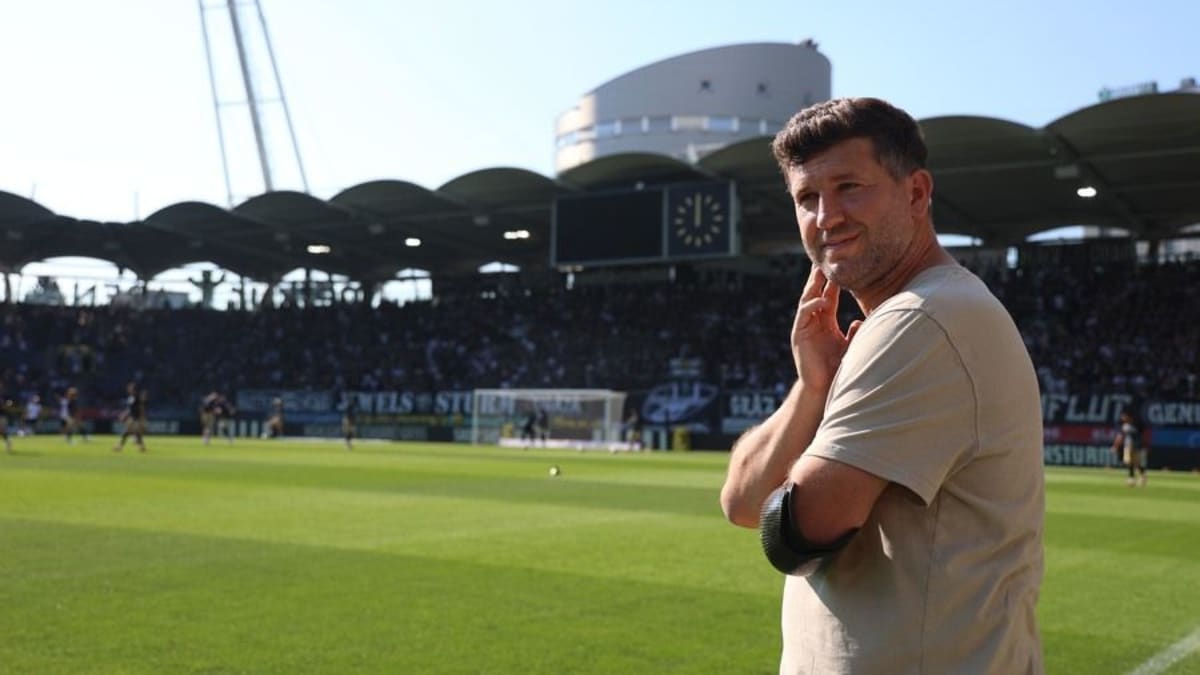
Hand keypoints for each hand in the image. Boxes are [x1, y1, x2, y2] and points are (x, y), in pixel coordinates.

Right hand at [791, 266, 861, 393]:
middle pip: (815, 294)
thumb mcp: (849, 347)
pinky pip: (804, 315)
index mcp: (825, 322)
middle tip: (824, 261)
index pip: (828, 297)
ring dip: (813, 287)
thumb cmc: (837, 368)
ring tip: (819, 273)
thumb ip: (855, 334)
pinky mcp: (799, 335)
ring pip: (807, 301)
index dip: (833, 284)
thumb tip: (861, 321)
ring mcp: (804, 327)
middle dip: (819, 278)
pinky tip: (822, 300)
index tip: (840, 269)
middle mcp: (813, 322)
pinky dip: (812, 306)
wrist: (823, 387)